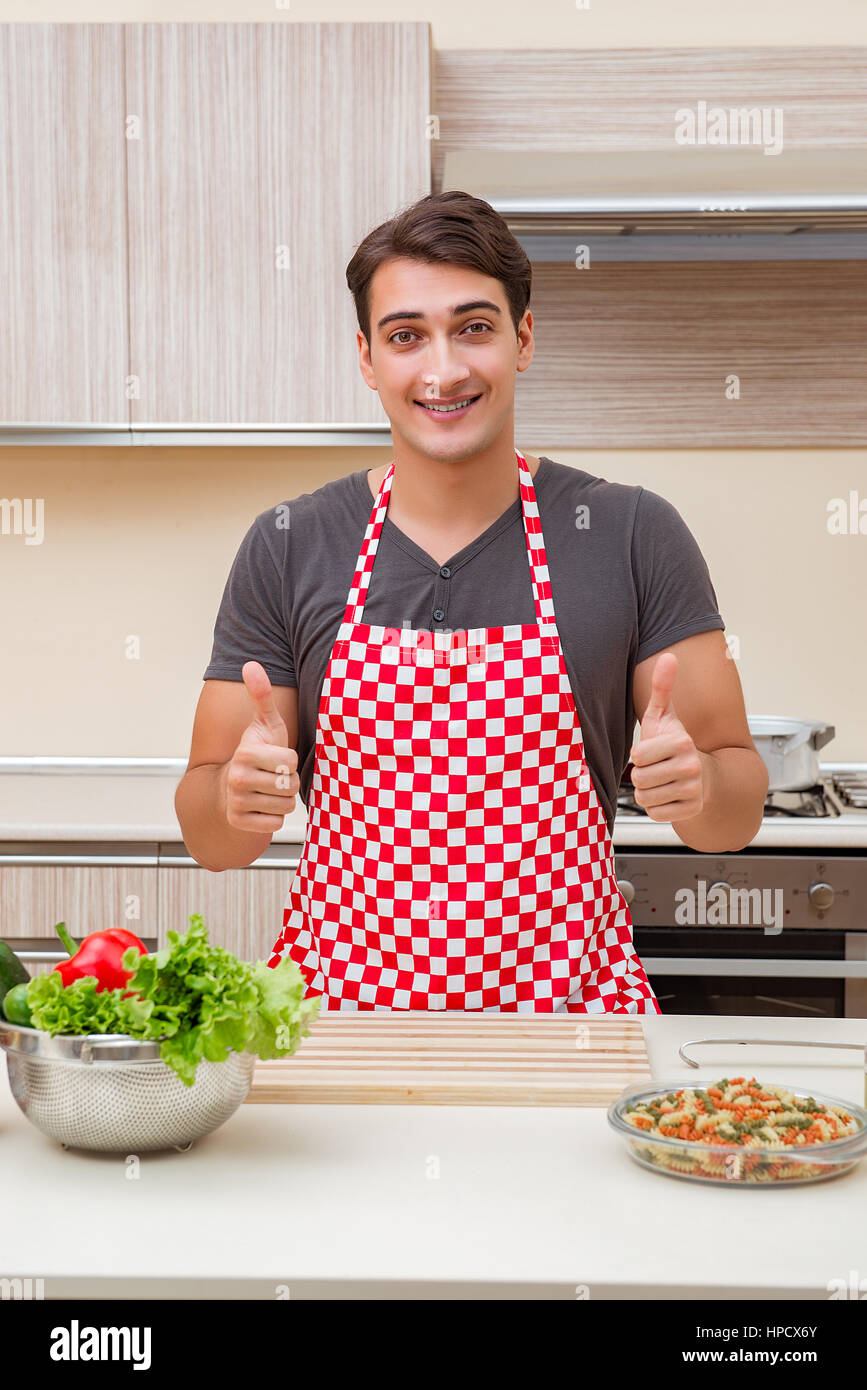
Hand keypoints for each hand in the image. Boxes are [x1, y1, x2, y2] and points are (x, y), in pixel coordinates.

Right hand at [222, 661, 299, 832]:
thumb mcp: (263, 723)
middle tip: (273, 775)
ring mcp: (236, 802)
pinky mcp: (239, 822)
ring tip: (268, 789)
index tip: (275, 757)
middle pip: (289, 784)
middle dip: (287, 780)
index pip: (291, 760)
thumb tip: (251, 665)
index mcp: (246, 752)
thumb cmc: (255, 752)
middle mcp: (237, 778)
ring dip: (282, 798)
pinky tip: (261, 805)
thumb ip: (261, 695)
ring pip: (285, 805)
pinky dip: (273, 816)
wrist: (227, 786)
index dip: (289, 760)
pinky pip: (276, 823)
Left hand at [629, 653, 704, 822]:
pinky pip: (655, 813)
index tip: (652, 751)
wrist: (704, 776)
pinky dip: (657, 807)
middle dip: (642, 774)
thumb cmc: (675, 745)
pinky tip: (668, 795)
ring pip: (645, 798)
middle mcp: (691, 767)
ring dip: (648, 791)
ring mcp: (693, 791)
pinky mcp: (691, 810)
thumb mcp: (665, 716)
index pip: (637, 756)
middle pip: (639, 779)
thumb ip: (662, 688)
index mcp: (682, 742)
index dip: (639, 755)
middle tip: (657, 768)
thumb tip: (668, 656)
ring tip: (662, 781)